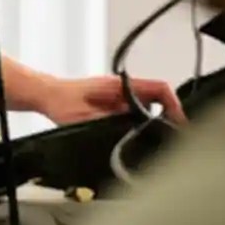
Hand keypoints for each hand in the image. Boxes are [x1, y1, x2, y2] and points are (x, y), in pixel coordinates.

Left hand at [39, 75, 186, 125]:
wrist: (44, 96)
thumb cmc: (59, 101)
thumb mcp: (86, 117)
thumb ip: (111, 122)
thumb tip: (134, 129)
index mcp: (119, 85)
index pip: (158, 88)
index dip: (174, 103)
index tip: (180, 120)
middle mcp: (122, 89)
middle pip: (157, 99)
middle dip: (168, 116)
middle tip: (173, 135)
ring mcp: (118, 97)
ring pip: (147, 107)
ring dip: (154, 121)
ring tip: (158, 139)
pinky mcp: (112, 106)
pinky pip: (134, 114)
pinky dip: (140, 124)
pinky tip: (137, 138)